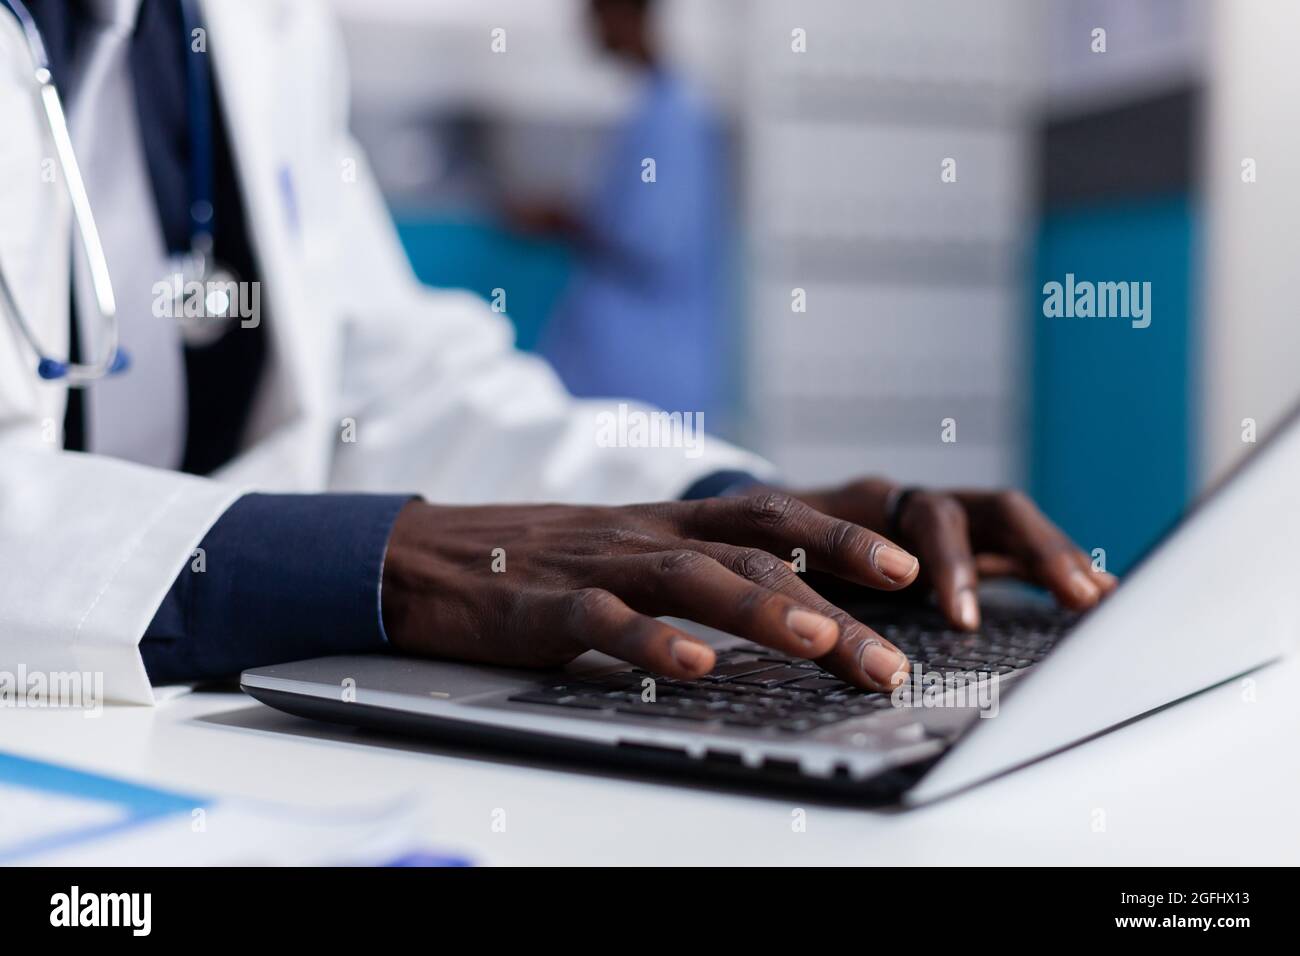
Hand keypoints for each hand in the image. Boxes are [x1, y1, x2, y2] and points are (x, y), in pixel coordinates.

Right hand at [381, 495, 921, 690]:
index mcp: (669, 522)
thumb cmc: (539, 564)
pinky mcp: (544, 609)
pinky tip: (690, 666)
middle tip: (900, 628)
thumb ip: (695, 568)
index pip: (770, 517)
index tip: (909, 567)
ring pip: (692, 579)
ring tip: (825, 641)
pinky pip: (603, 623)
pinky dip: (650, 643)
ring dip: (765, 611)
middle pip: (753, 550)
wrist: (425, 557)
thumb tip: (784, 602)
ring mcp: (596, 568)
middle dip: (835, 583)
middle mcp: (645, 535)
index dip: (840, 536)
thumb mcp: (627, 553)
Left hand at [790, 479, 1118, 630]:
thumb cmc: (769, 548)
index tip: (963, 615)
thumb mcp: (778, 564)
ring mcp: (940, 523)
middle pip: (984, 510)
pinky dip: (1054, 568)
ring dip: (1054, 558)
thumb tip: (822, 636)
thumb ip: (802, 590)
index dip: (949, 562)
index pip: (923, 518)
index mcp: (867, 502)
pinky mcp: (962, 544)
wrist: (762, 524)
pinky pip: (1015, 548)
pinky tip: (1099, 596)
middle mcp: (912, 506)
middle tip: (1070, 596)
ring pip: (1008, 524)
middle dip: (1032, 551)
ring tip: (1097, 599)